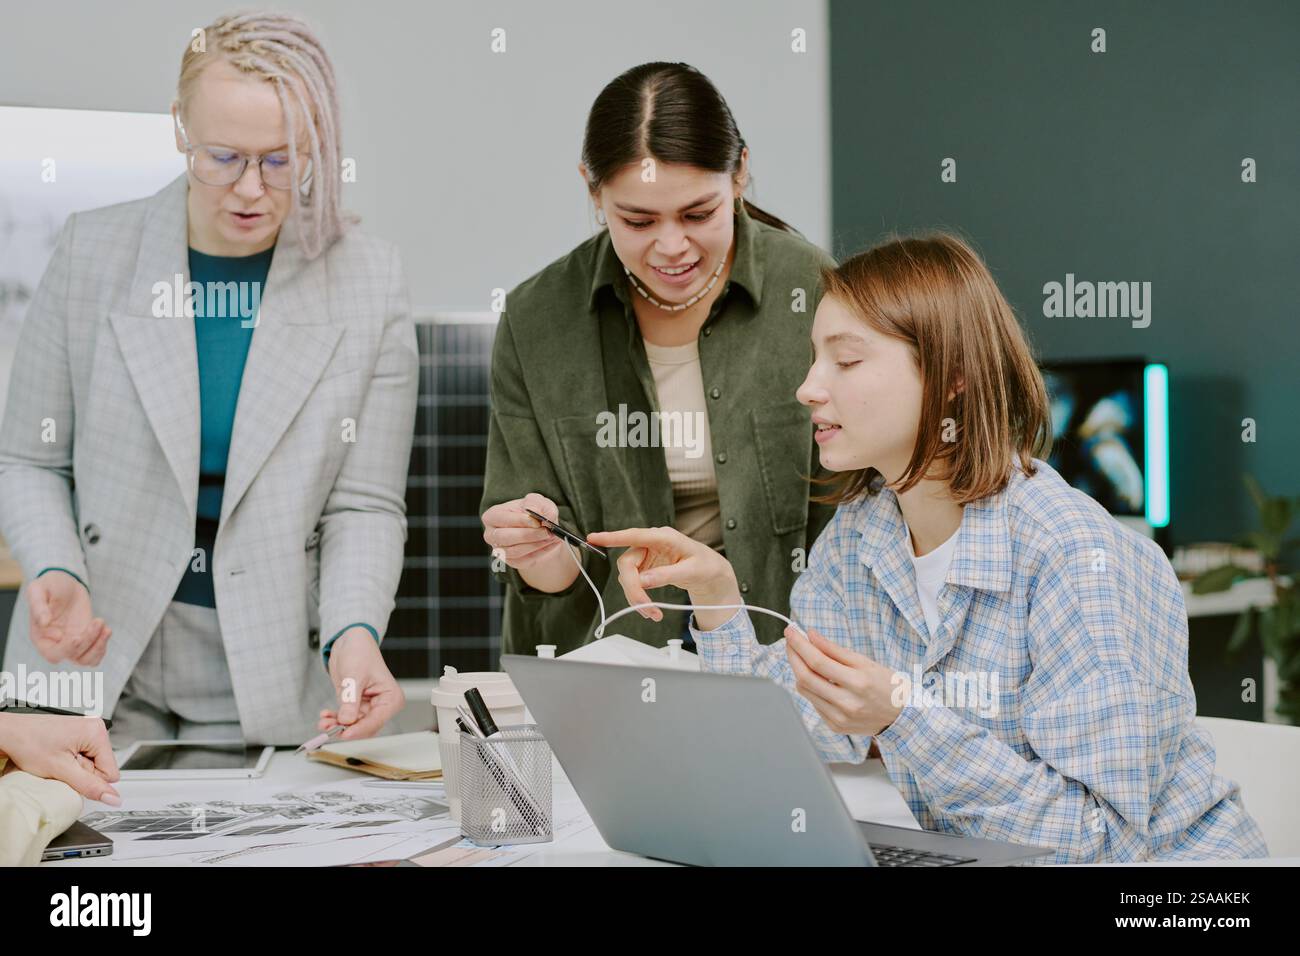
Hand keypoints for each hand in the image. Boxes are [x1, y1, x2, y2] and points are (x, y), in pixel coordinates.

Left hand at [0, 713, 120, 803]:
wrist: (9, 734)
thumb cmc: (29, 743)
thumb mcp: (61, 770)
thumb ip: (90, 786)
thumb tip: (113, 798)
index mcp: (97, 732)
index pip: (110, 773)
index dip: (89, 779)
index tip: (71, 772)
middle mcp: (95, 727)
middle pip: (101, 768)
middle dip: (81, 773)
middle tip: (60, 765)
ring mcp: (86, 730)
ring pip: (91, 764)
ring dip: (74, 768)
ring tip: (56, 760)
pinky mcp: (78, 734)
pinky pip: (82, 757)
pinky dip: (69, 762)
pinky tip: (56, 757)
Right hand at [27, 572, 110, 665]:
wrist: (65, 583)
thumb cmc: (49, 586)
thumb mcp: (38, 589)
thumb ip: (38, 605)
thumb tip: (43, 622)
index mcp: (40, 637)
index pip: (53, 653)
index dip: (67, 648)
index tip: (77, 636)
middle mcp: (56, 644)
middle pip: (73, 657)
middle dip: (88, 643)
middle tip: (98, 621)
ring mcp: (72, 643)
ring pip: (87, 660)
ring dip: (99, 647)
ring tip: (105, 627)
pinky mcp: (86, 638)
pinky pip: (96, 653)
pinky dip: (103, 645)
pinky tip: (106, 629)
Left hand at [318, 628, 405, 739]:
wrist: (350, 642)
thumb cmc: (361, 653)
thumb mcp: (354, 676)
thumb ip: (351, 700)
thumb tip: (346, 720)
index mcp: (391, 698)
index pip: (376, 721)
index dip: (360, 729)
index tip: (345, 733)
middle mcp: (381, 706)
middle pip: (364, 727)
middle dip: (346, 729)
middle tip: (328, 727)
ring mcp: (367, 707)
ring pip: (353, 726)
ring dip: (337, 726)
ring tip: (323, 721)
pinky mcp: (354, 706)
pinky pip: (345, 720)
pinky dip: (334, 720)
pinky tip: (325, 715)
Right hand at [481, 492, 564, 570]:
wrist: (541, 531)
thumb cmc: (535, 513)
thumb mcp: (538, 502)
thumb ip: (536, 503)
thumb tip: (534, 510)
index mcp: (492, 516)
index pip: (501, 519)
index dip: (519, 520)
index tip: (536, 521)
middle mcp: (491, 535)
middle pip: (505, 537)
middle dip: (528, 535)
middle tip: (547, 531)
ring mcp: (500, 550)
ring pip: (516, 551)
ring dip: (537, 544)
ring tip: (552, 536)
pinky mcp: (511, 561)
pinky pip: (524, 560)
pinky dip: (540, 552)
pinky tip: (550, 544)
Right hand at [585, 526, 738, 629]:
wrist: (710, 574)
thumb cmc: (706, 565)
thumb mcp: (692, 571)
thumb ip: (668, 574)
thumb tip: (644, 580)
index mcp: (664, 537)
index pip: (634, 535)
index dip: (612, 537)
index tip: (593, 538)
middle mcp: (651, 544)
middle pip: (627, 564)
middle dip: (632, 588)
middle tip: (644, 607)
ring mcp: (647, 557)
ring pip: (628, 577)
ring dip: (636, 598)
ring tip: (653, 613)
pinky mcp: (645, 569)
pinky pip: (634, 584)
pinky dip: (639, 599)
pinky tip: (651, 609)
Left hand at [784, 625, 905, 736]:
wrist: (902, 717)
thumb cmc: (886, 685)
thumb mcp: (865, 662)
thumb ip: (834, 650)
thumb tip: (811, 636)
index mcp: (858, 683)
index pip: (817, 661)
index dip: (800, 645)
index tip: (791, 631)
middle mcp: (847, 703)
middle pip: (805, 677)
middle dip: (793, 656)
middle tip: (790, 641)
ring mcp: (839, 718)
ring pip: (805, 691)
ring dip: (798, 670)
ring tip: (800, 656)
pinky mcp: (835, 726)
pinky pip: (814, 702)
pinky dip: (810, 687)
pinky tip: (816, 677)